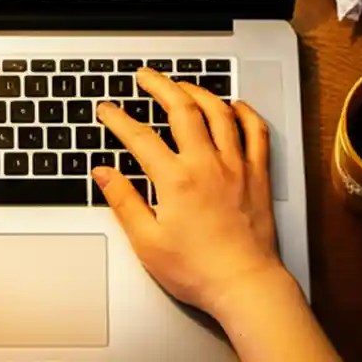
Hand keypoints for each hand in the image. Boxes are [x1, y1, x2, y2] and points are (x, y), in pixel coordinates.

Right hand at [93, 69, 282, 316]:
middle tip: (145, 77)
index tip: (107, 110)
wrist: (245, 285)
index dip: (118, 119)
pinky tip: (234, 105)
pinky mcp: (257, 174)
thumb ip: (123, 201)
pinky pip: (255, 132)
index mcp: (175, 180)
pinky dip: (244, 112)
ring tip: (182, 86)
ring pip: (218, 112)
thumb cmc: (198, 270)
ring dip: (197, 92)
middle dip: (159, 86)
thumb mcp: (147, 241)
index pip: (139, 137)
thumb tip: (104, 174)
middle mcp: (206, 165)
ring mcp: (235, 166)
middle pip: (181, 109)